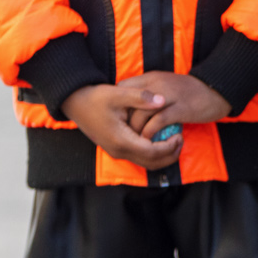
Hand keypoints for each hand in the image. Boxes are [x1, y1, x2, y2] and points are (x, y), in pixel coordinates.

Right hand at [62, 81, 180, 168]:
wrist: (75, 103)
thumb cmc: (96, 97)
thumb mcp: (118, 94)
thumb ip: (142, 98)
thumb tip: (163, 100)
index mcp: (121, 140)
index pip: (152, 152)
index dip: (169, 147)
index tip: (180, 135)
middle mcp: (119, 151)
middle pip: (151, 163)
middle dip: (169, 155)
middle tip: (182, 141)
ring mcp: (116, 151)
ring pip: (145, 162)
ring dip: (162, 156)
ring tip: (175, 141)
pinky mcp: (116, 148)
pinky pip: (138, 156)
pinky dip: (152, 153)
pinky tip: (160, 139)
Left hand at [128, 71, 227, 141]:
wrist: (216, 90)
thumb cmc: (190, 91)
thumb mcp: (166, 84)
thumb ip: (149, 91)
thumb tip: (132, 106)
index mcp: (152, 77)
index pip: (123, 86)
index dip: (119, 103)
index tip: (119, 117)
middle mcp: (157, 84)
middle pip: (129, 102)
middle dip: (123, 120)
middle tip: (123, 133)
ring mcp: (168, 96)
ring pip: (141, 113)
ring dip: (135, 130)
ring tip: (134, 141)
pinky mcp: (179, 108)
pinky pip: (158, 122)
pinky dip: (151, 133)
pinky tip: (149, 141)